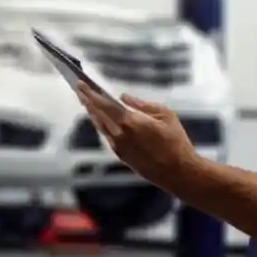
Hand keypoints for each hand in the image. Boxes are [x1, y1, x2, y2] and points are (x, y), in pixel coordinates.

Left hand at [75, 83, 195, 189]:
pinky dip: (101, 124)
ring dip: (92, 113)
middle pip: (97, 114)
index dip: (90, 93)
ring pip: (100, 126)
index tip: (80, 84)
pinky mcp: (121, 155)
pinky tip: (100, 118)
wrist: (177, 172)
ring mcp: (118, 147)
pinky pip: (106, 135)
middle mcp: (120, 135)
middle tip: (79, 90)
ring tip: (86, 101)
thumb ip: (142, 104)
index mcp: (130, 122)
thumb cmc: (176, 142)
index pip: (103, 105)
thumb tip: (124, 97)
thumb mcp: (166, 115)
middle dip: (87, 101)